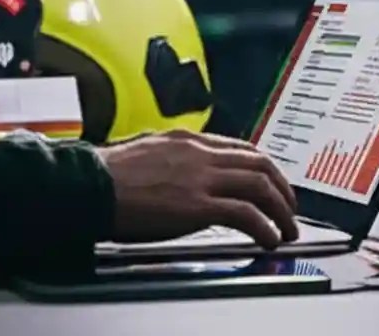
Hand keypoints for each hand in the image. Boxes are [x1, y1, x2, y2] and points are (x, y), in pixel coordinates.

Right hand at [95, 129, 298, 248]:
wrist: (90, 185)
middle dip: (281, 187)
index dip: (263, 167)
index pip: (240, 147)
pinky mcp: (198, 205)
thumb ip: (171, 159)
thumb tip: (181, 175)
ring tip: (286, 228)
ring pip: (260, 186)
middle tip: (289, 207)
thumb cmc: (106, 175)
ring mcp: (200, 178)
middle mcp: (199, 152)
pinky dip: (265, 227)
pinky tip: (268, 239)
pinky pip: (246, 214)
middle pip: (259, 163)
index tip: (270, 182)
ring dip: (281, 210)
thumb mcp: (145, 152)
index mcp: (186, 140)